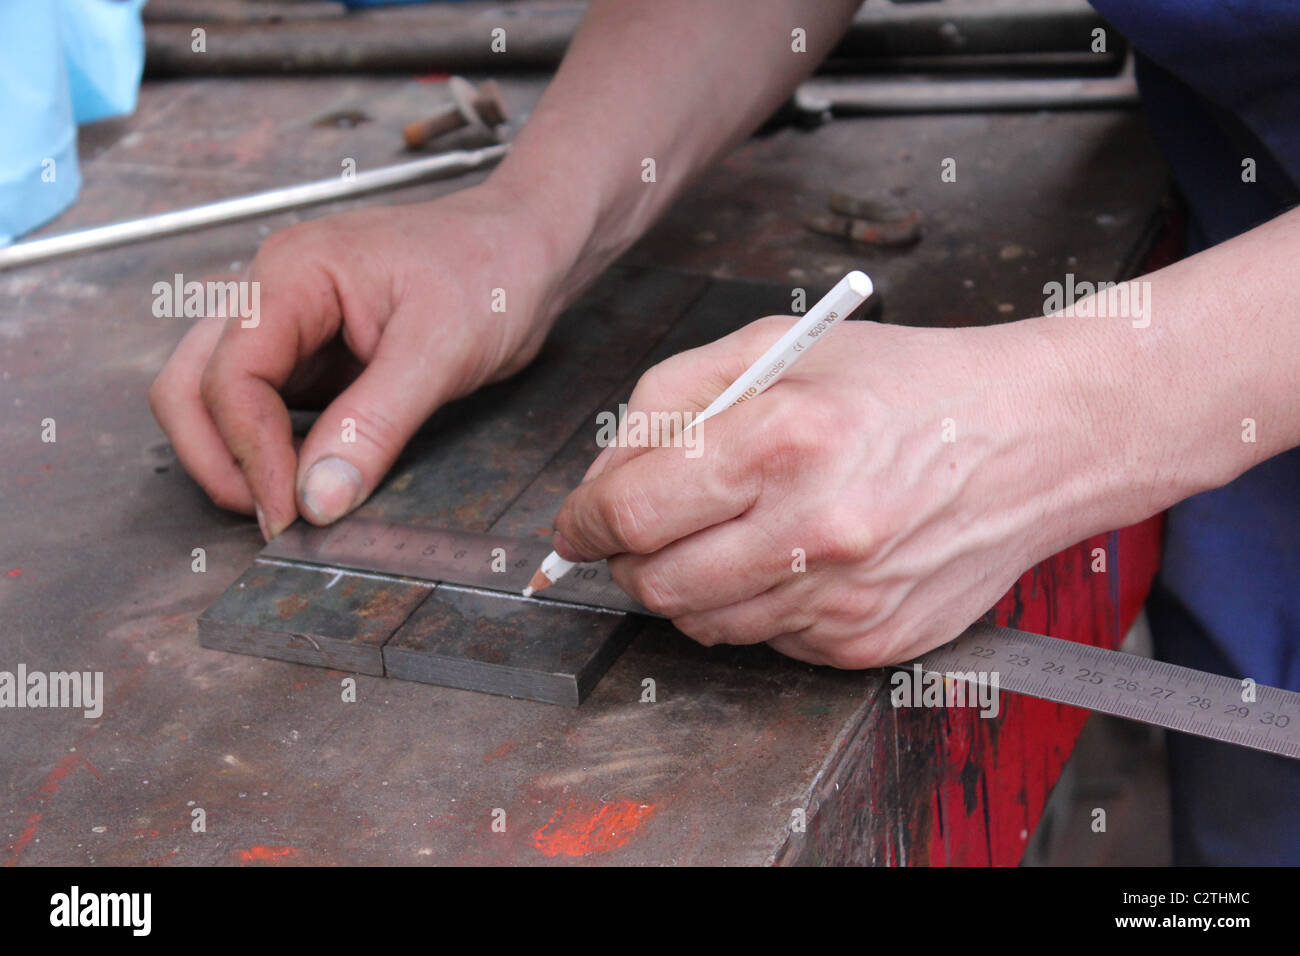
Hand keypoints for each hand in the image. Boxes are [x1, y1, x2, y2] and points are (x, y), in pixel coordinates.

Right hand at [150, 182, 579, 538]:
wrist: (528, 248)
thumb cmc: (492, 270)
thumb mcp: (441, 350)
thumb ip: (375, 423)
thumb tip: (318, 498)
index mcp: (291, 273)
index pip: (231, 375)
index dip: (250, 454)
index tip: (287, 514)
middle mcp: (272, 291)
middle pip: (191, 385)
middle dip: (218, 459)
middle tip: (273, 519)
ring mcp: (287, 323)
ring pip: (213, 397)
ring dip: (234, 456)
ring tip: (286, 506)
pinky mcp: (311, 354)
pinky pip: (263, 406)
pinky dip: (268, 448)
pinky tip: (304, 479)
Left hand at [552, 315, 1113, 667]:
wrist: (1031, 439)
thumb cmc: (901, 385)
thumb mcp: (773, 348)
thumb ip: (665, 404)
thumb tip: (600, 483)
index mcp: (784, 440)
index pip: (632, 513)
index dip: (584, 523)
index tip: (577, 524)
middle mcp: (815, 529)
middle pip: (655, 583)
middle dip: (627, 559)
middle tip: (644, 531)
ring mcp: (845, 598)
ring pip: (703, 624)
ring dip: (689, 584)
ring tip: (731, 533)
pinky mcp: (868, 644)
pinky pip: (766, 643)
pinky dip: (754, 606)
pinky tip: (792, 557)